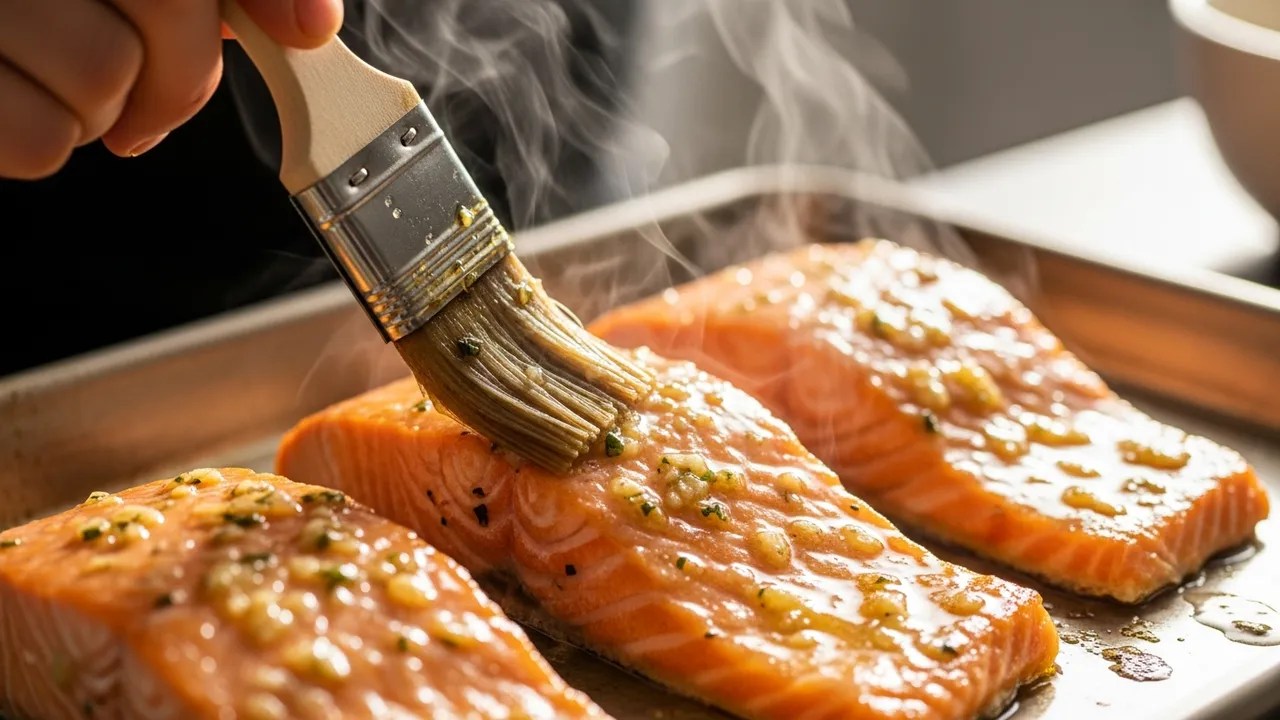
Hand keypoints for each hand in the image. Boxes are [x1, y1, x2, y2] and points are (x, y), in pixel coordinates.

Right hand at [0, 0, 343, 179]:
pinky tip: (11, 101)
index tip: (307, 31)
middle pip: (169, 16)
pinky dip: (38, 140)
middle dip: (174, 75)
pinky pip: (42, 140)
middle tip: (142, 95)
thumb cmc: (27, 13)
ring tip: (52, 82)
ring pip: (105, 79)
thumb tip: (308, 21)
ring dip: (98, 109)